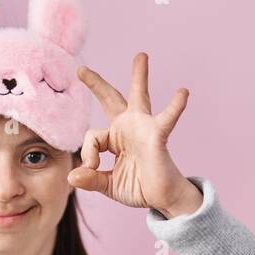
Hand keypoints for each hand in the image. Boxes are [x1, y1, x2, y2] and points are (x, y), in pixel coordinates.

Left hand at [69, 52, 202, 217]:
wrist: (162, 198)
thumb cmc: (138, 186)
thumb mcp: (107, 184)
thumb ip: (90, 179)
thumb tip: (71, 177)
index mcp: (115, 137)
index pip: (92, 136)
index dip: (88, 153)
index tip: (92, 168)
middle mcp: (128, 127)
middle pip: (110, 99)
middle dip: (97, 84)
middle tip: (81, 70)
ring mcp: (144, 129)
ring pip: (139, 97)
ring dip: (139, 77)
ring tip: (141, 56)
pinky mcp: (158, 137)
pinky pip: (167, 119)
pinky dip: (175, 106)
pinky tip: (183, 92)